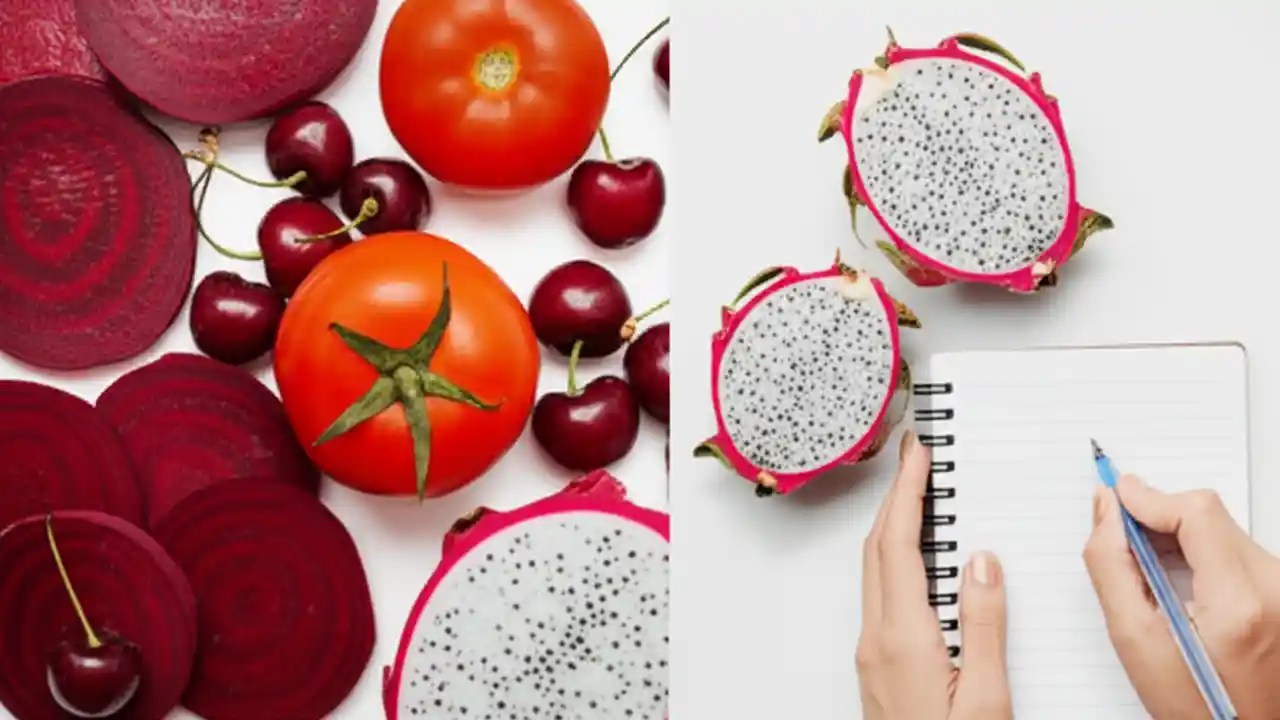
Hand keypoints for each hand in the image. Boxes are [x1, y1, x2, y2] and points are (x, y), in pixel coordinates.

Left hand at [857, 430, 1011, 719]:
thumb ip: (984, 625)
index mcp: (903, 639)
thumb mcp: (987, 699)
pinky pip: (879, 595)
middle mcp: (876, 640)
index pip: (898, 545)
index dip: (906, 494)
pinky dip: (894, 560)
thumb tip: (982, 562)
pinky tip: (917, 557)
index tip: (918, 456)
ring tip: (918, 494)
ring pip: (873, 571)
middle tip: (916, 458)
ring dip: (891, 526)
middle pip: (877, 550)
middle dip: (894, 497)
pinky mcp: (875, 666)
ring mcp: (871, 653)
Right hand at [1084, 475, 1279, 718]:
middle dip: (1158, 518)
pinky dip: (1198, 553)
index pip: (1197, 512)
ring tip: (1151, 576)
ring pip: (1220, 528)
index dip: (1150, 497)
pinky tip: (1178, 583)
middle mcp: (1273, 587)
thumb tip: (1107, 511)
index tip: (1116, 496)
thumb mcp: (1136, 641)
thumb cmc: (1197, 707)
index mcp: (1237, 601)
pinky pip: (1233, 548)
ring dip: (1177, 537)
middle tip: (1121, 543)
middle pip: (1208, 516)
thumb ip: (1112, 566)